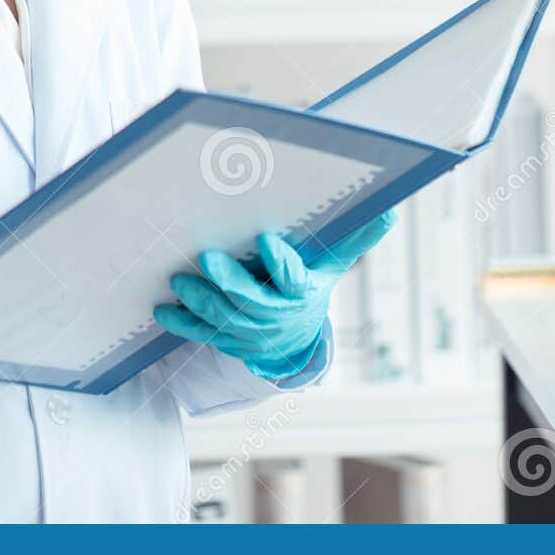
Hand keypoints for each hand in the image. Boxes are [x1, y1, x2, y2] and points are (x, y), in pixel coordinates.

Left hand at [153, 210, 396, 380]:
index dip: (281, 262)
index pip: (294, 278)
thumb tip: (390, 212)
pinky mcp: (229, 342)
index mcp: (301, 293)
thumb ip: (354, 240)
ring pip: (225, 319)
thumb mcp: (331, 265)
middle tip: (207, 259)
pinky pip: (203, 335)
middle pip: (252, 301)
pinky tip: (164, 309)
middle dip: (229, 282)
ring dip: (201, 301)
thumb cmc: (310, 288)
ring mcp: (250, 333)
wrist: (296, 340)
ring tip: (180, 279)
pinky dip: (183, 325)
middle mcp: (276, 316)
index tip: (266, 239)